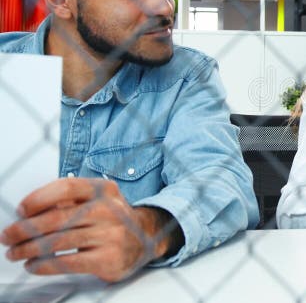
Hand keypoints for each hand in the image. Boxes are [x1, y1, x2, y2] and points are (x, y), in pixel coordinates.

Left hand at [0, 178, 180, 281]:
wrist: (145, 239)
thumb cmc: (112, 220)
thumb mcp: (98, 200)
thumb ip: (69, 201)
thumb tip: (28, 213)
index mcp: (104, 190)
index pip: (67, 187)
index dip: (39, 198)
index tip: (22, 210)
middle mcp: (110, 210)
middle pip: (57, 218)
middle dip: (25, 229)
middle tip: (8, 236)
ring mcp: (111, 235)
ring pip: (58, 242)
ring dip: (29, 249)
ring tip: (16, 253)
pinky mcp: (109, 258)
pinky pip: (67, 263)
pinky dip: (44, 265)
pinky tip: (34, 265)